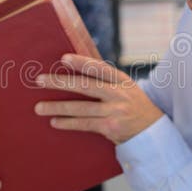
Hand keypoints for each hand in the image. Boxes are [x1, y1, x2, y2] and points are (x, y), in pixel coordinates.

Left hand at [34, 54, 162, 144]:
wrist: (152, 132)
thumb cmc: (134, 107)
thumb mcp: (126, 89)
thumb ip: (106, 81)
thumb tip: (75, 71)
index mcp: (122, 80)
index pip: (99, 67)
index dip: (81, 62)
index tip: (63, 58)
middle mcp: (119, 94)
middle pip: (85, 86)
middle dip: (59, 82)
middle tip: (39, 80)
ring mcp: (115, 111)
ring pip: (80, 108)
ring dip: (57, 108)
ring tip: (39, 108)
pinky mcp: (110, 127)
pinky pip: (84, 124)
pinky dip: (68, 123)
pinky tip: (54, 121)